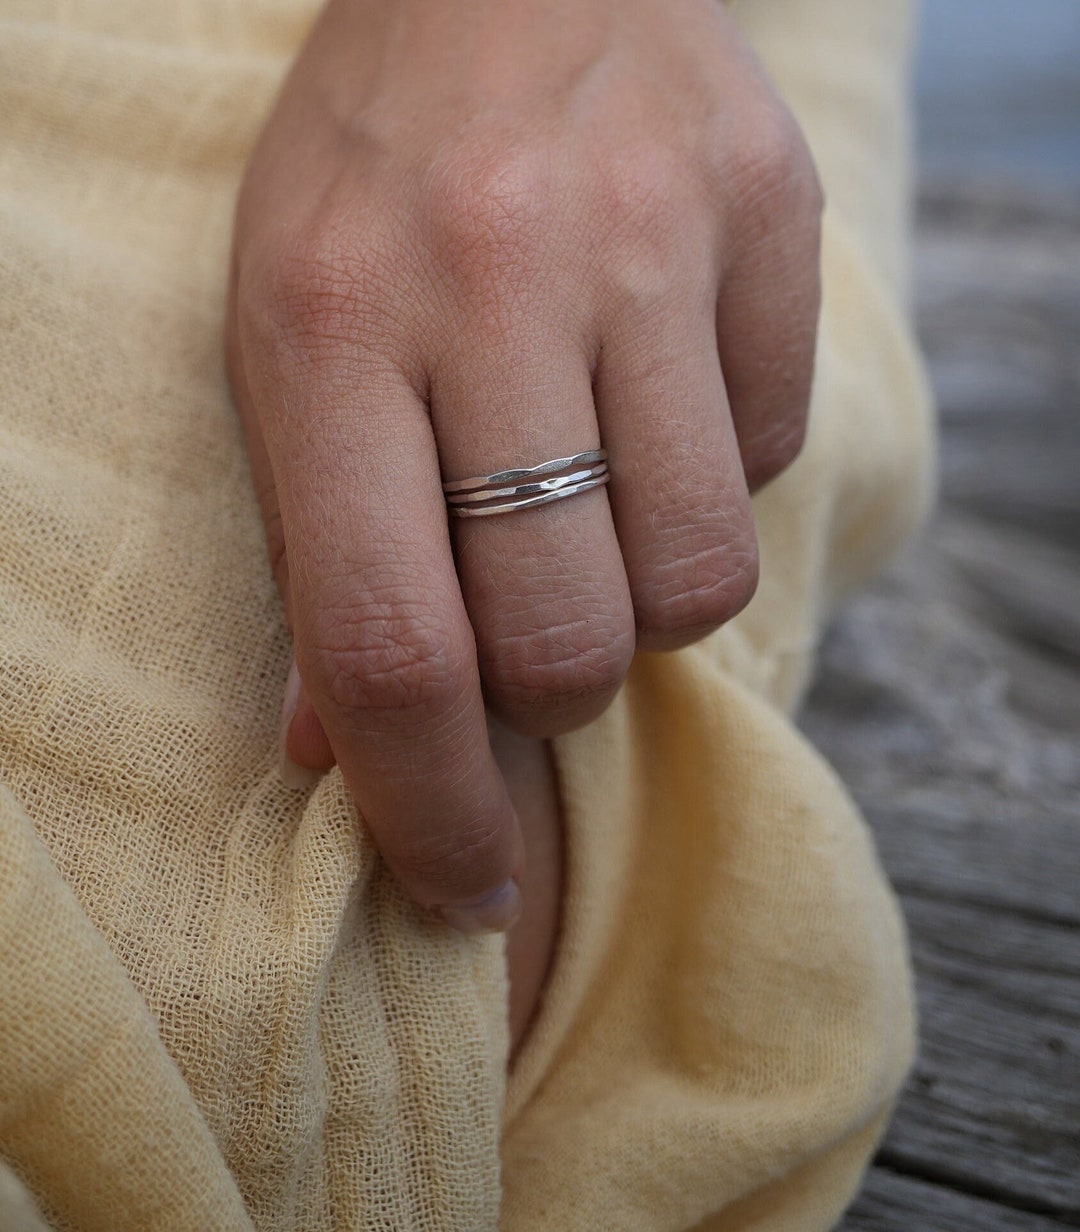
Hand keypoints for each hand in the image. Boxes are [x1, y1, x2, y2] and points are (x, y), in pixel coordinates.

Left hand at [225, 0, 821, 930]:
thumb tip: (341, 748)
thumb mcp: (283, 339)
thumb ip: (311, 548)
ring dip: (645, 606)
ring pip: (694, 574)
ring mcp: (647, 237)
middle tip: (533, 639)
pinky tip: (656, 403)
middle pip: (567, 634)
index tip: (466, 886)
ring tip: (598, 520)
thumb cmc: (371, 176)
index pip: (393, 642)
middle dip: (555, 697)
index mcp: (328, 327)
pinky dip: (711, 480)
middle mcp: (493, 281)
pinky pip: (765, 453)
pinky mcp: (765, 208)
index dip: (435, 809)